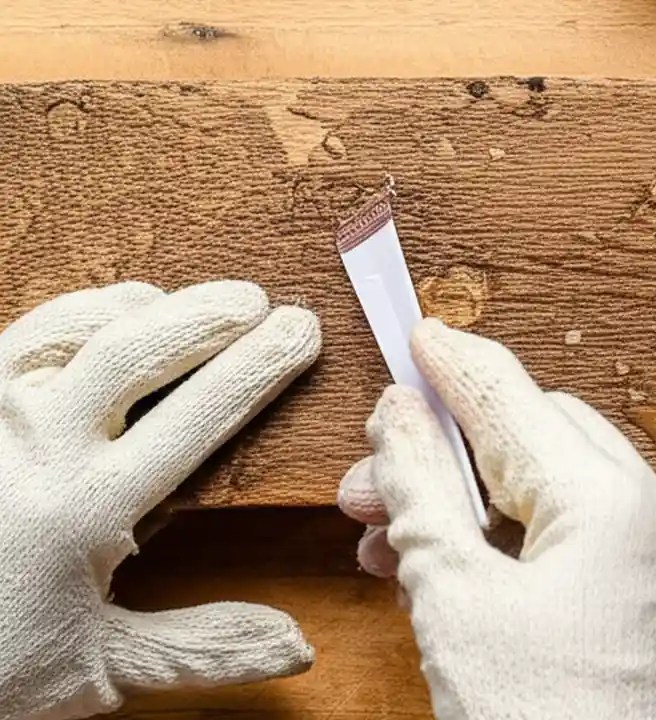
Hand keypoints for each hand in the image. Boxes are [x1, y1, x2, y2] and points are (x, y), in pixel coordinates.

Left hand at [0, 281, 320, 718]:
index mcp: (85, 508)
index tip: (298, 333)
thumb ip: (205, 648)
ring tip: (191, 302)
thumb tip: (298, 648)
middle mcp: (34, 449)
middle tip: (257, 301)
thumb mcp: (105, 667)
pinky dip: (78, 313)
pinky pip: (22, 334)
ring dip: (143, 305)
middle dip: (208, 316)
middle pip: (134, 350)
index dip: (256, 367)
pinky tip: (110, 314)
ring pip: (72, 327)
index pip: (194, 415)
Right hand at [338, 319, 655, 719]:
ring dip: (469, 504)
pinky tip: (442, 566)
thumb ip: (420, 490)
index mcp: (615, 505)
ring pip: (552, 494)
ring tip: (388, 536)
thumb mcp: (451, 596)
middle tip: (372, 474)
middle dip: (449, 451)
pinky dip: (510, 543)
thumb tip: (399, 416)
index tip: (415, 331)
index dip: (456, 366)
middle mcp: (654, 523)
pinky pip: (576, 541)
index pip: (519, 403)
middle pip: (538, 443)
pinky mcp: (649, 605)